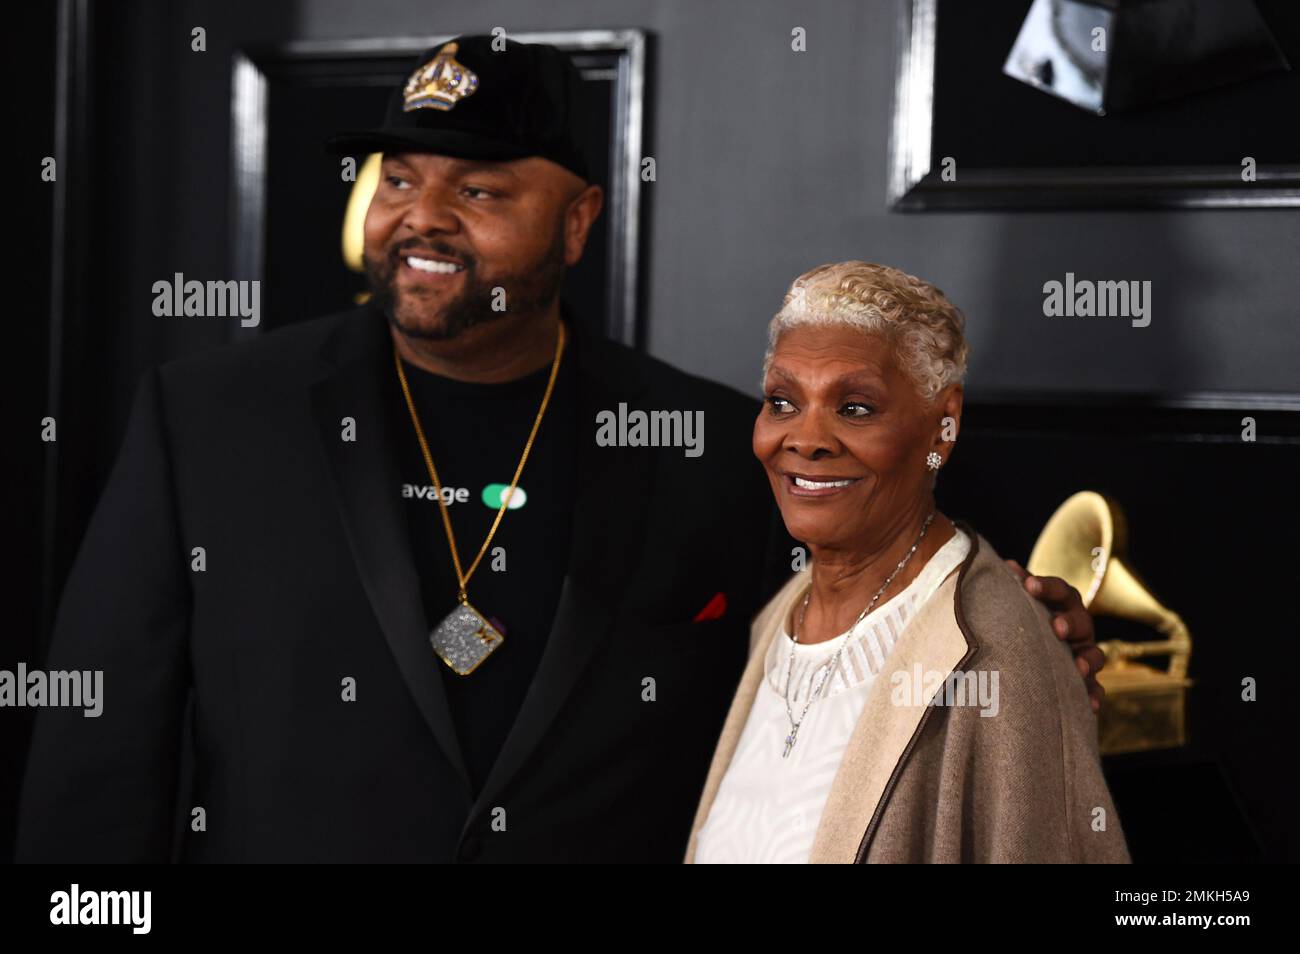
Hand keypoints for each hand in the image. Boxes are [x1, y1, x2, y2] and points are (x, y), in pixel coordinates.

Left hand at [1006, 559, 1105, 713]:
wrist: (1033, 652)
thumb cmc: (1024, 620)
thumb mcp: (1020, 604)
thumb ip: (1015, 587)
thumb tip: (1005, 565)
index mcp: (1062, 605)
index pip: (1061, 591)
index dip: (1047, 587)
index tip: (1028, 585)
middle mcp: (1078, 628)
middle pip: (1082, 621)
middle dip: (1071, 623)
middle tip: (1057, 627)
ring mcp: (1083, 654)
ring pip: (1094, 655)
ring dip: (1088, 661)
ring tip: (1078, 668)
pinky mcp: (1085, 682)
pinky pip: (1096, 689)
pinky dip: (1095, 696)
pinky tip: (1091, 706)